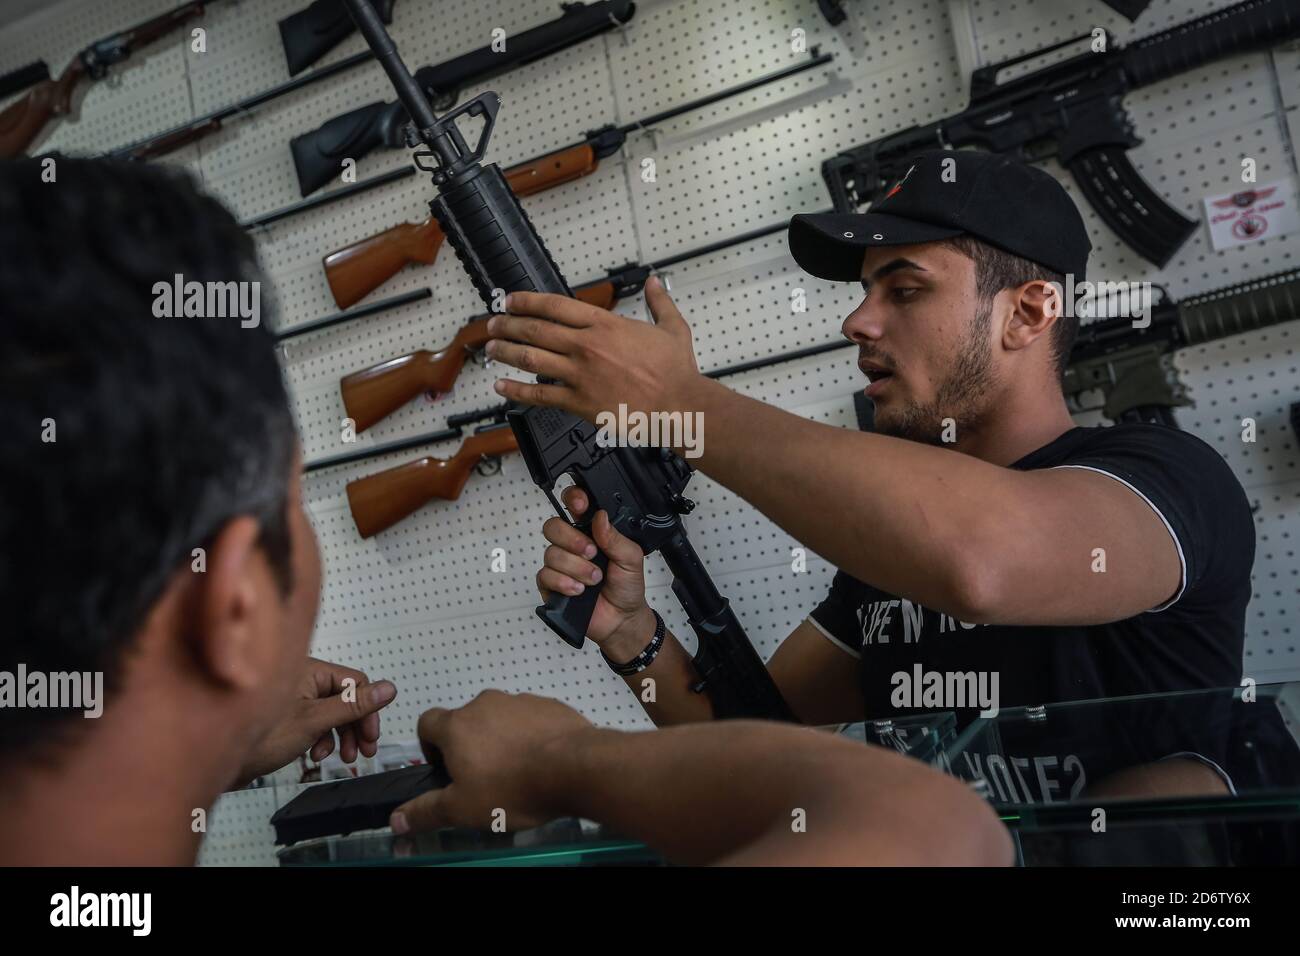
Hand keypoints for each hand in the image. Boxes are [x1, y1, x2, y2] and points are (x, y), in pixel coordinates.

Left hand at [233, 657, 395, 786]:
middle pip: (344, 697)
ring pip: (330, 712)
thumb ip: (353, 705)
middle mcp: (300, 679)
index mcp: (309, 670)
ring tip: (340, 757)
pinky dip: (321, 738)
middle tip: (363, 751)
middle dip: (356, 726)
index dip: (368, 709)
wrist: (214, 762)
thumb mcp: (314, 722)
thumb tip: (388, 689)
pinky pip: (314, 721)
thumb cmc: (256, 738)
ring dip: (340, 735)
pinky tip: (315, 754)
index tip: (371, 736)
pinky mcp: (284, 715)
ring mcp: (292, 697)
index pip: (356, 682)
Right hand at [390, 690, 592, 833]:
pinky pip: (531, 719)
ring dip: (502, 740)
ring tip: (518, 772)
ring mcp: (520, 701)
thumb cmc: (512, 787)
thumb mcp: (463, 809)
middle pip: (467, 721)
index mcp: (458, 726)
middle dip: (470, 746)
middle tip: (484, 778)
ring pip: (500, 720)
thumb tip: (396, 819)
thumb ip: (427, 812)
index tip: (444, 768)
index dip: (429, 745)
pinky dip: (531, 736)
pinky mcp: (549, 706)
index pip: (427, 722)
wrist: (575, 767)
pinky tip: (543, 762)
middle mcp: (486, 704)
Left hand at [484, 275, 702, 427]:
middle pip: (534, 330)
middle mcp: (586, 346)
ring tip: (490, 350)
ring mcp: (579, 374)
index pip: (554, 306)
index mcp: (604, 325)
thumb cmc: (676, 371)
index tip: (511, 301)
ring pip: (530, 359)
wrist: (679, 405)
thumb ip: (658, 302)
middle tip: (493, 324)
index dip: (526, 301)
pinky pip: (539, 395)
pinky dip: (516, 391)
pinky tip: (502, 387)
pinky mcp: (579, 402)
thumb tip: (654, 282)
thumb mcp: (672, 327)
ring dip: (505, 352)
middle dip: (508, 325)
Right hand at [538, 485, 655, 659]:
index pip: (574, 506)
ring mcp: (560, 564)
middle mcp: (573, 545)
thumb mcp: (631, 558)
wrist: (622, 619)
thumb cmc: (627, 587)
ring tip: (594, 580)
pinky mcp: (551, 584)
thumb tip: (600, 517)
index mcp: (592, 532)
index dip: (572, 499)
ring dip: (576, 567)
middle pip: (554, 526)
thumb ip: (616, 537)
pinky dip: (563, 582)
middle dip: (572, 540)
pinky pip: (545, 575)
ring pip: (551, 553)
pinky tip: (578, 590)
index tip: (580, 504)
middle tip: (592, 553)